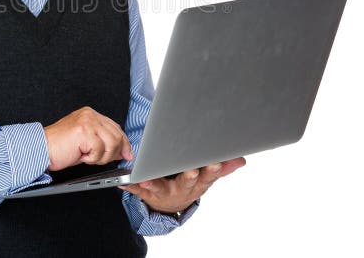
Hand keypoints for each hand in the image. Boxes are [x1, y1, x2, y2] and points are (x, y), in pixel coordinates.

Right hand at [43, 106, 133, 170]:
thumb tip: (122, 151)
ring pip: (111, 143)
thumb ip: (103, 142)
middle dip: (114, 152)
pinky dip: (92, 158)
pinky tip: (82, 156)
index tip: (127, 154)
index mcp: (90, 114)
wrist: (41, 150)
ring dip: (102, 156)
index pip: (115, 127)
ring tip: (88, 157)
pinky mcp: (84, 131)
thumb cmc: (60, 148)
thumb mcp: (86, 143)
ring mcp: (87, 121)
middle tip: (100, 160)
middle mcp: (90, 115)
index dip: (123, 142)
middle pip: (117, 135)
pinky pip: (100, 149)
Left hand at [118, 157, 245, 214]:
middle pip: (187, 182)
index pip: (208, 176)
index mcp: (198, 183)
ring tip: (147, 179)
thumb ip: (222, 168)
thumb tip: (240, 159)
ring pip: (160, 187)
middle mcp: (183, 189)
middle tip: (191, 170)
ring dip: (154, 183)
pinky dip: (131, 186)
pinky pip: (138, 191)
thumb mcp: (206, 178)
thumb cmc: (189, 184)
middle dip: (189, 176)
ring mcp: (164, 192)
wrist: (171, 204)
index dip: (211, 169)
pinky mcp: (147, 193)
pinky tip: (123, 183)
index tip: (214, 162)